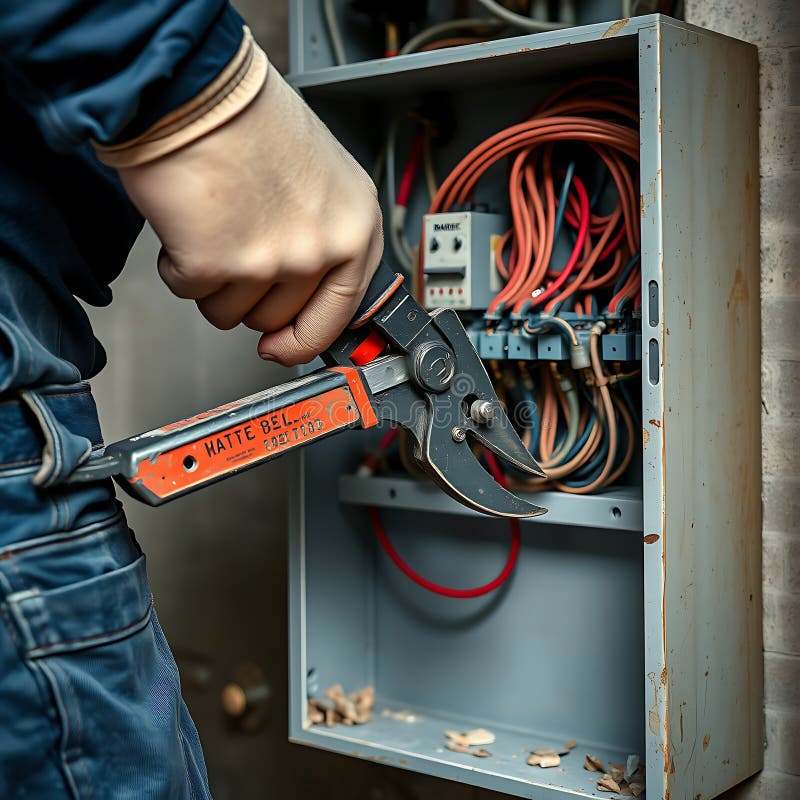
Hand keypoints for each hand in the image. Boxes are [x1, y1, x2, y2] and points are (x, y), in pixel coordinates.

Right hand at [118, 68, 382, 365]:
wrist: (197, 87)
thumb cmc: (253, 120)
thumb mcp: (322, 182)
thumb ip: (324, 239)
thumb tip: (307, 296)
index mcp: (357, 228)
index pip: (340, 314)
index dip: (304, 338)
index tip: (284, 345)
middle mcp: (321, 247)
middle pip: (278, 318)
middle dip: (248, 294)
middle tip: (235, 246)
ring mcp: (271, 260)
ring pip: (231, 313)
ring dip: (213, 280)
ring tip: (215, 224)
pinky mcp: (216, 265)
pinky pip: (190, 293)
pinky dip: (178, 265)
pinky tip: (190, 223)